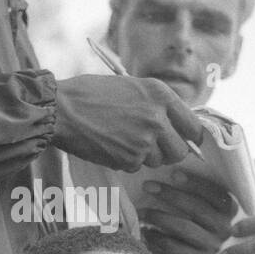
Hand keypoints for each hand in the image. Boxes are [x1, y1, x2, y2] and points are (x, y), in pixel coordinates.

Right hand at [53, 75, 205, 172]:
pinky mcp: (128, 159)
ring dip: (144, 157)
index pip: (193, 125)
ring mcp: (144, 141)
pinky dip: (125, 161)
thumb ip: (156, 104)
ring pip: (157, 161)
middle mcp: (157, 118)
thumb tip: (174, 123)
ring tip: (123, 139)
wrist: (61, 109)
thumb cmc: (90, 93)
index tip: (185, 141)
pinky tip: (110, 145)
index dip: (190, 137)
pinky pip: (136, 167)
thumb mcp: (131, 86)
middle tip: (152, 147)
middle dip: (168, 152)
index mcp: (161, 95)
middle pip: (180, 151)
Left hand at [135, 168, 235, 253]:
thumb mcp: (197, 201)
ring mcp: (212, 247)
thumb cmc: (190, 216)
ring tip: (140, 211)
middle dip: (170, 195)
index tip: (173, 174)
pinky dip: (157, 237)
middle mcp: (225, 228)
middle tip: (147, 186)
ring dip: (158, 216)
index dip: (195, 183)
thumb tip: (170, 167)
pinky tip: (145, 230)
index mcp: (229, 209)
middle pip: (198, 209)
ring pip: (184, 227)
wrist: (189, 250)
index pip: (216, 194)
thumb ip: (191, 187)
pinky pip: (174, 247)